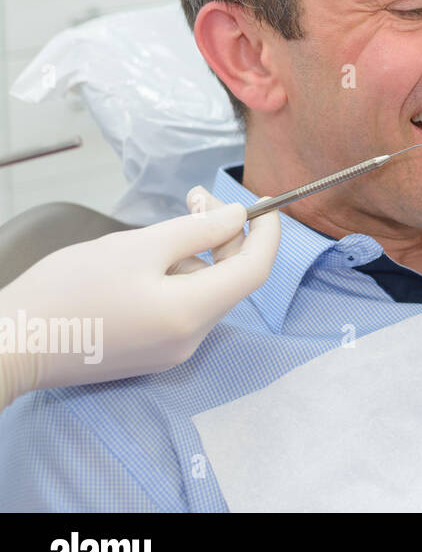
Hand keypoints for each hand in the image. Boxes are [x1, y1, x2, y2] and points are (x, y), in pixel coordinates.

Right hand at [0, 187, 279, 409]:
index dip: (267, 234)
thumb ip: (197, 230)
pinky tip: (149, 258)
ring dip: (198, 253)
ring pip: (205, 291)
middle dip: (223, 234)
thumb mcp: (138, 247)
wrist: (11, 343)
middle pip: (231, 279)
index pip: (255, 270)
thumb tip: (239, 218)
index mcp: (192, 313)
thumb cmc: (70, 289)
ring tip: (164, 226)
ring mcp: (171, 351)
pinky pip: (182, 307)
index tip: (264, 204)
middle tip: (195, 198)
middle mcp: (191, 339)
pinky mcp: (150, 352)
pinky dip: (179, 276)